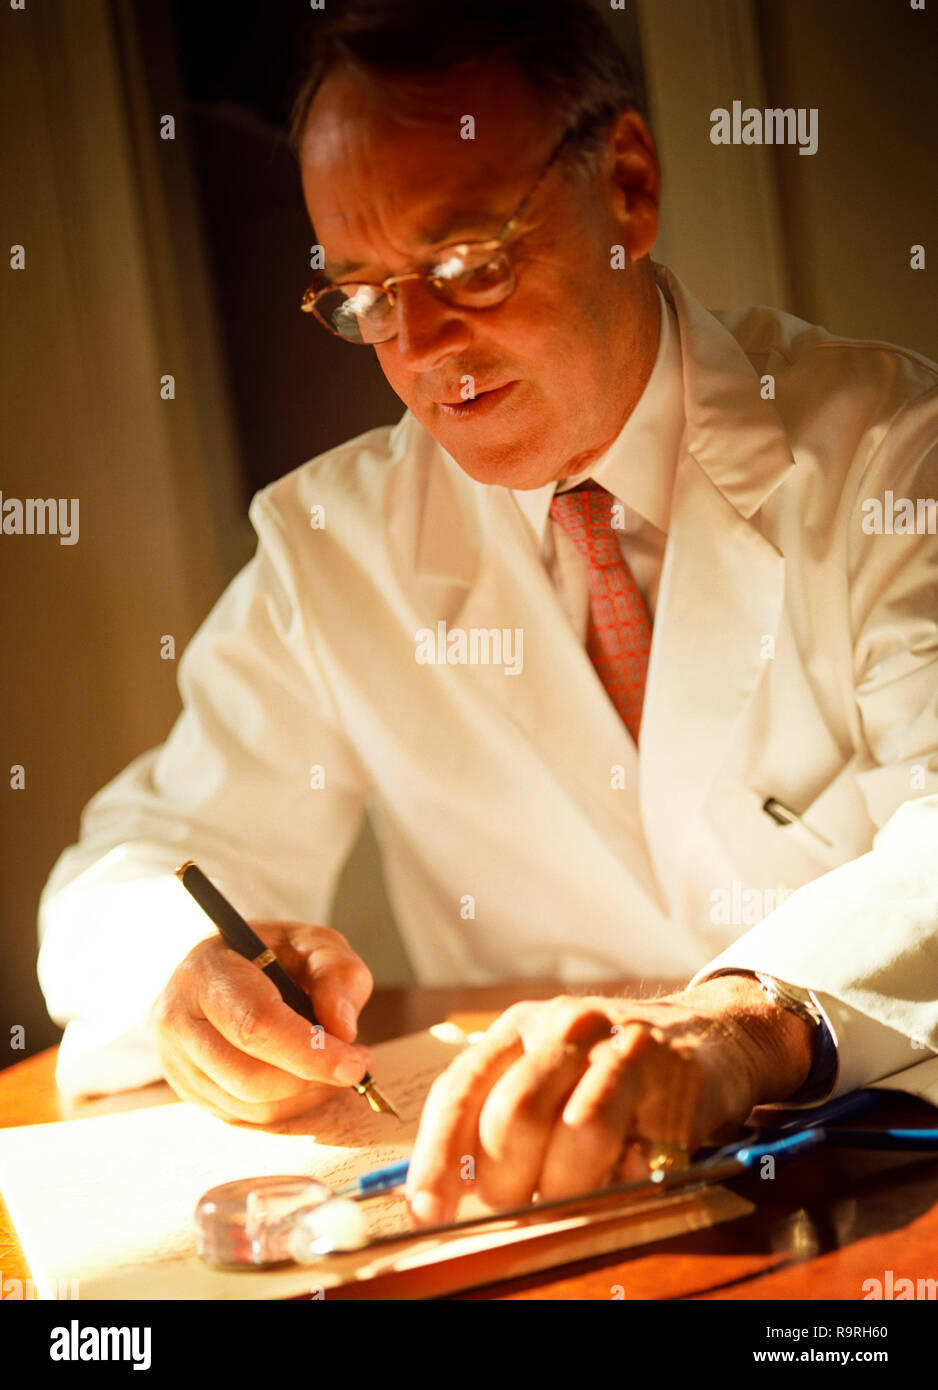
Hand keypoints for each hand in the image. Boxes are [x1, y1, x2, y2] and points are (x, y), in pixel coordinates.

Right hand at [148, 921, 373, 1122]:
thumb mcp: (311, 942)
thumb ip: (336, 973)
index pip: (254, 1023)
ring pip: (249, 1103)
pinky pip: (244, 1116)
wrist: (217, 969)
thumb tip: (343, 1029)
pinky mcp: (187, 1090)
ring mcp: (176, 1061)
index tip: (354, 1064)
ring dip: (304, 1095)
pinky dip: (287, 1104)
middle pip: (248, 1075)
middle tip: (355, 1064)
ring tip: (333, 1066)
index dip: (308, 1051)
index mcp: (205, 972)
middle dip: (311, 1078)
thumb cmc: (266, 954)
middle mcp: (178, 1020)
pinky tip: (305, 1077)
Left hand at [405, 975, 813, 1223]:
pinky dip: (623, 1177)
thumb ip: (501, 1122)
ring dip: (568, 1185)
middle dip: (507, 1181)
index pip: (461, 1089)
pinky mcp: (675, 1078)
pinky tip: (622, 1173)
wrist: (712, 1032)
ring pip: (579, 1130)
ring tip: (570, 1197)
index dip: (437, 1155)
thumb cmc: (612, 1069)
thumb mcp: (549, 1075)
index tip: (426, 1210)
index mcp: (520, 1028)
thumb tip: (454, 1200)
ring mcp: (624, 1046)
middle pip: (515, 1113)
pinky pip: (640, 1145)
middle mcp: (567, 1026)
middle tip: (514, 1211)